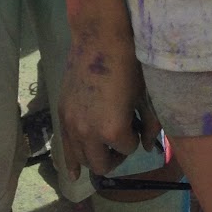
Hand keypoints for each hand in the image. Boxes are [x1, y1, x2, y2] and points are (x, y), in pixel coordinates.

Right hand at [56, 23, 162, 181]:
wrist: (99, 38)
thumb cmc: (129, 64)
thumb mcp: (145, 96)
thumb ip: (150, 125)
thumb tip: (148, 147)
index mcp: (113, 131)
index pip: (128, 149)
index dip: (135, 137)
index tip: (137, 122)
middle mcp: (89, 134)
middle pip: (102, 164)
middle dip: (115, 156)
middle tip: (123, 140)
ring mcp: (72, 126)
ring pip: (82, 159)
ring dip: (95, 157)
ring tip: (105, 146)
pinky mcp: (62, 115)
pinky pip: (65, 148)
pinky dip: (70, 161)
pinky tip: (74, 173)